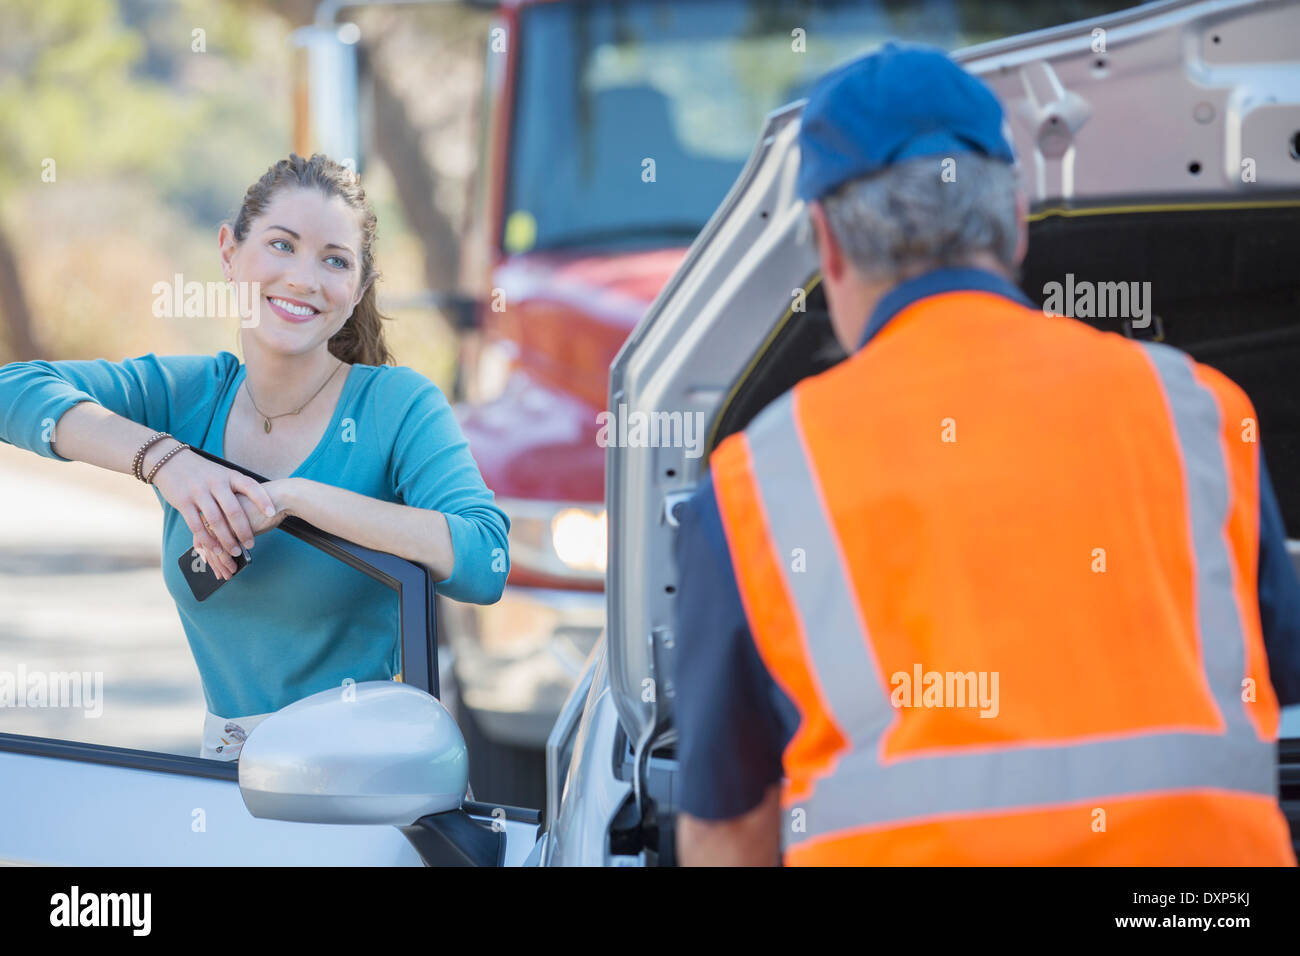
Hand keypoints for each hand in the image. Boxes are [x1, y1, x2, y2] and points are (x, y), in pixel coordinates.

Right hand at [150, 445, 278, 578]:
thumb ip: (237, 489)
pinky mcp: (183, 502)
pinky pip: (196, 525)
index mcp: (229, 475)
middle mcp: (215, 483)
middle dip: (244, 530)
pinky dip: (208, 539)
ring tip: (235, 552)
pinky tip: (215, 549)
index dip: (262, 500)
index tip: (272, 513)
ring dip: (227, 539)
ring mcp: (198, 492)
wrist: (170, 461)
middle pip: (233, 509)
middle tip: (251, 544)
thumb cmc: (204, 472)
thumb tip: (261, 508)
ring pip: (215, 520)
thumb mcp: (223, 474)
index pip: (250, 486)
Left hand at [194, 479, 295, 579]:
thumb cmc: (264, 507)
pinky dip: (227, 561)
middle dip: (213, 561)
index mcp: (214, 505)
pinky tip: (234, 566)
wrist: (279, 498)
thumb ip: (234, 529)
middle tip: (220, 573)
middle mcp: (212, 511)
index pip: (202, 531)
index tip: (208, 561)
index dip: (204, 549)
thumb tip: (228, 550)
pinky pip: (222, 549)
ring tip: (230, 573)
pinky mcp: (229, 527)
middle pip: (205, 541)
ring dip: (221, 564)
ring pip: (213, 547)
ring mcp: (219, 519)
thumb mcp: (244, 518)